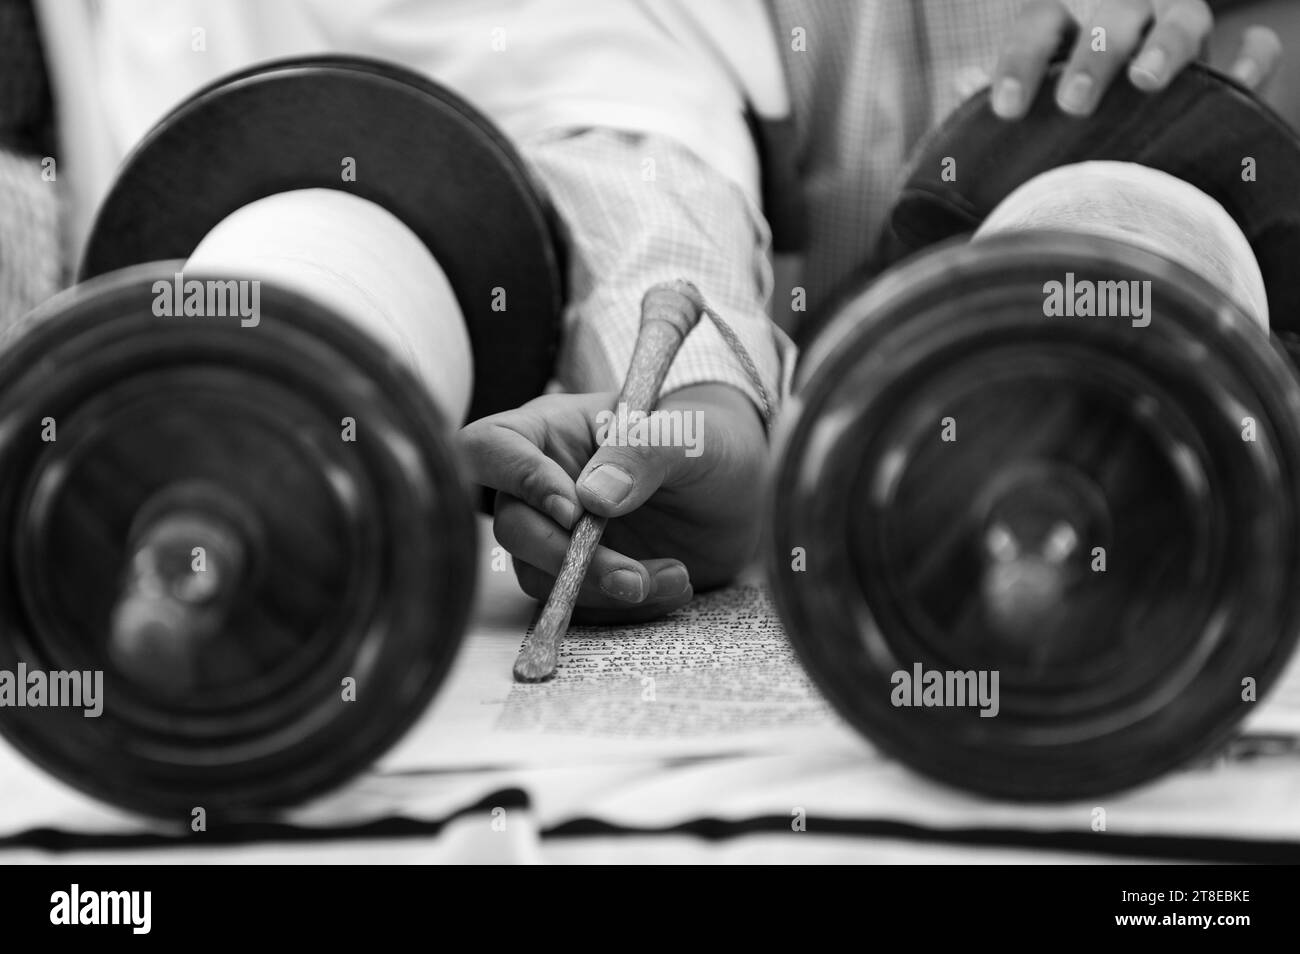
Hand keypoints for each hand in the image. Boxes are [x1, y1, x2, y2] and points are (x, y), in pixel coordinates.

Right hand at [456, 383, 765, 622]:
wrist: (744, 490)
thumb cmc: (710, 440)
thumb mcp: (691, 436)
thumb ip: (644, 453)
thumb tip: (592, 499)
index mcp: (554, 430)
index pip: (492, 448)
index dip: (518, 482)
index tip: (575, 511)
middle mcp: (544, 482)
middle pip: (513, 527)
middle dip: (569, 560)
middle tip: (632, 575)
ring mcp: (561, 533)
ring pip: (541, 575)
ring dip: (604, 590)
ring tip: (675, 575)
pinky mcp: (583, 574)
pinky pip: (578, 604)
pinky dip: (625, 608)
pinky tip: (675, 585)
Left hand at [989, 0, 1281, 119]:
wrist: (1122, 68)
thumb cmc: (1061, 84)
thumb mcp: (1029, 77)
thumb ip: (999, 85)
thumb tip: (961, 84)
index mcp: (1061, 17)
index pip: (1035, 29)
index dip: (1019, 64)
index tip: (1006, 109)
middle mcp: (1121, 12)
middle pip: (1109, 18)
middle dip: (1094, 56)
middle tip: (1074, 103)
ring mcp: (1175, 25)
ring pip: (1180, 20)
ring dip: (1165, 47)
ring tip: (1146, 80)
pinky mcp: (1224, 55)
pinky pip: (1254, 49)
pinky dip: (1252, 58)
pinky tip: (1243, 71)